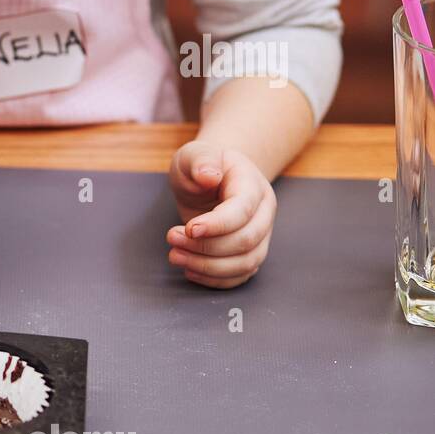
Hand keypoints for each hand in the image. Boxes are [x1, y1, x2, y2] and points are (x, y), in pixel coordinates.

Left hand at [165, 141, 275, 288]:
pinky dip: (214, 279)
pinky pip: (239, 276)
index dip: (217, 224)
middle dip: (206, 246)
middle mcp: (263, 213)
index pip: (243, 210)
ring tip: (175, 256)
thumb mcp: (194, 154)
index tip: (189, 229)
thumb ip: (201, 160)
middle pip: (246, 240)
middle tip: (171, 237)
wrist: (212, 178)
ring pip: (246, 263)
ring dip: (208, 266)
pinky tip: (189, 270)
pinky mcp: (249, 253)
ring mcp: (260, 236)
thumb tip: (209, 175)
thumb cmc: (201, 166)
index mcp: (253, 186)